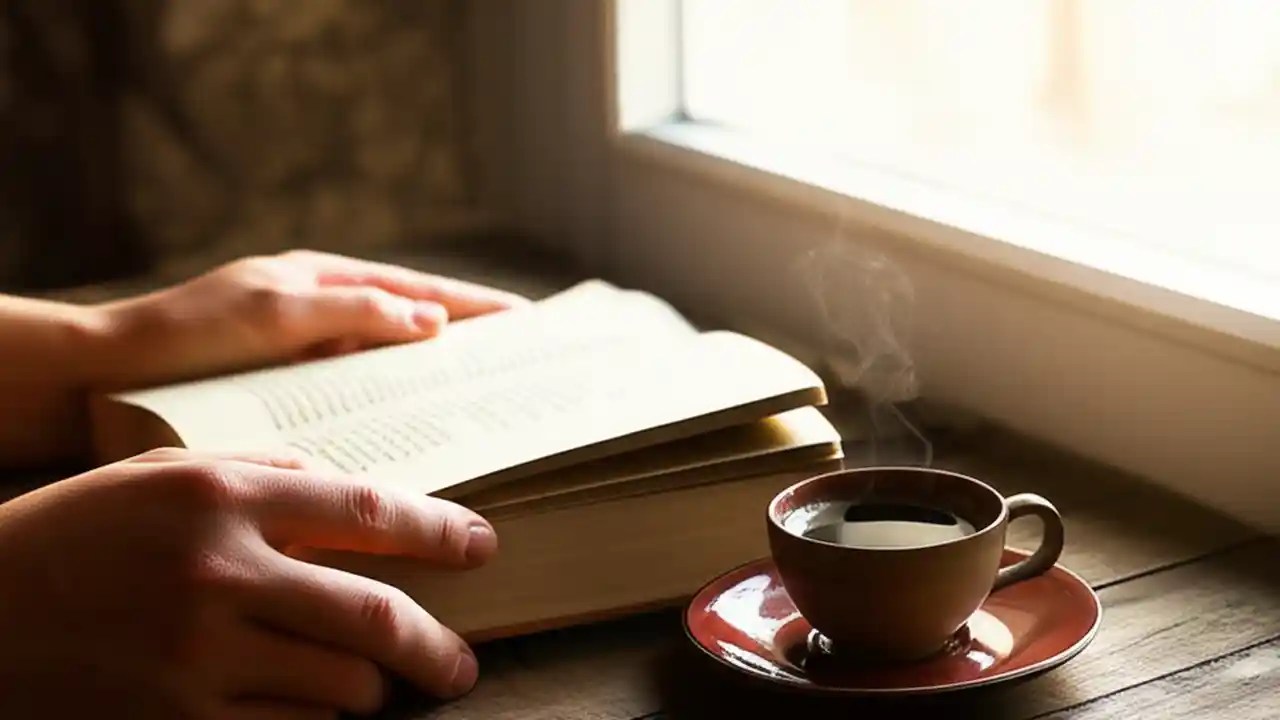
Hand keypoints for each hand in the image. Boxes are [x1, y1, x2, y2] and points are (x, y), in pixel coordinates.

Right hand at [0, 448, 497, 717]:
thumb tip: (346, 489)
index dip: (439, 531)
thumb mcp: (162, 474)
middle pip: (372, 615)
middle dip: (434, 648)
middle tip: (461, 666)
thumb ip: (260, 472)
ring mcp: (196, 657)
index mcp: (219, 498)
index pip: (364, 508)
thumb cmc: (77, 533)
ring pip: (340, 686)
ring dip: (371, 689)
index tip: (481, 546)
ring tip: (374, 684)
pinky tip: (310, 706)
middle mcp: (217, 574)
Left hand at [93, 249, 528, 387]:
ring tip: (486, 408)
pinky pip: (358, 401)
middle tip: (523, 368)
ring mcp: (309, 356)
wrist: (110, 377)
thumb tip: (433, 321)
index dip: (476, 306)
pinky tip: (415, 439)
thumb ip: (357, 312)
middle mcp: (324, 316)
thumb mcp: (279, 311)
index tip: (528, 320)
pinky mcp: (291, 394)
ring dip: (434, 386)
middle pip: (414, 329)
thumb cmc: (190, 333)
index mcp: (324, 281)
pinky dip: (392, 414)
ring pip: (390, 370)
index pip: (419, 290)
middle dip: (469, 345)